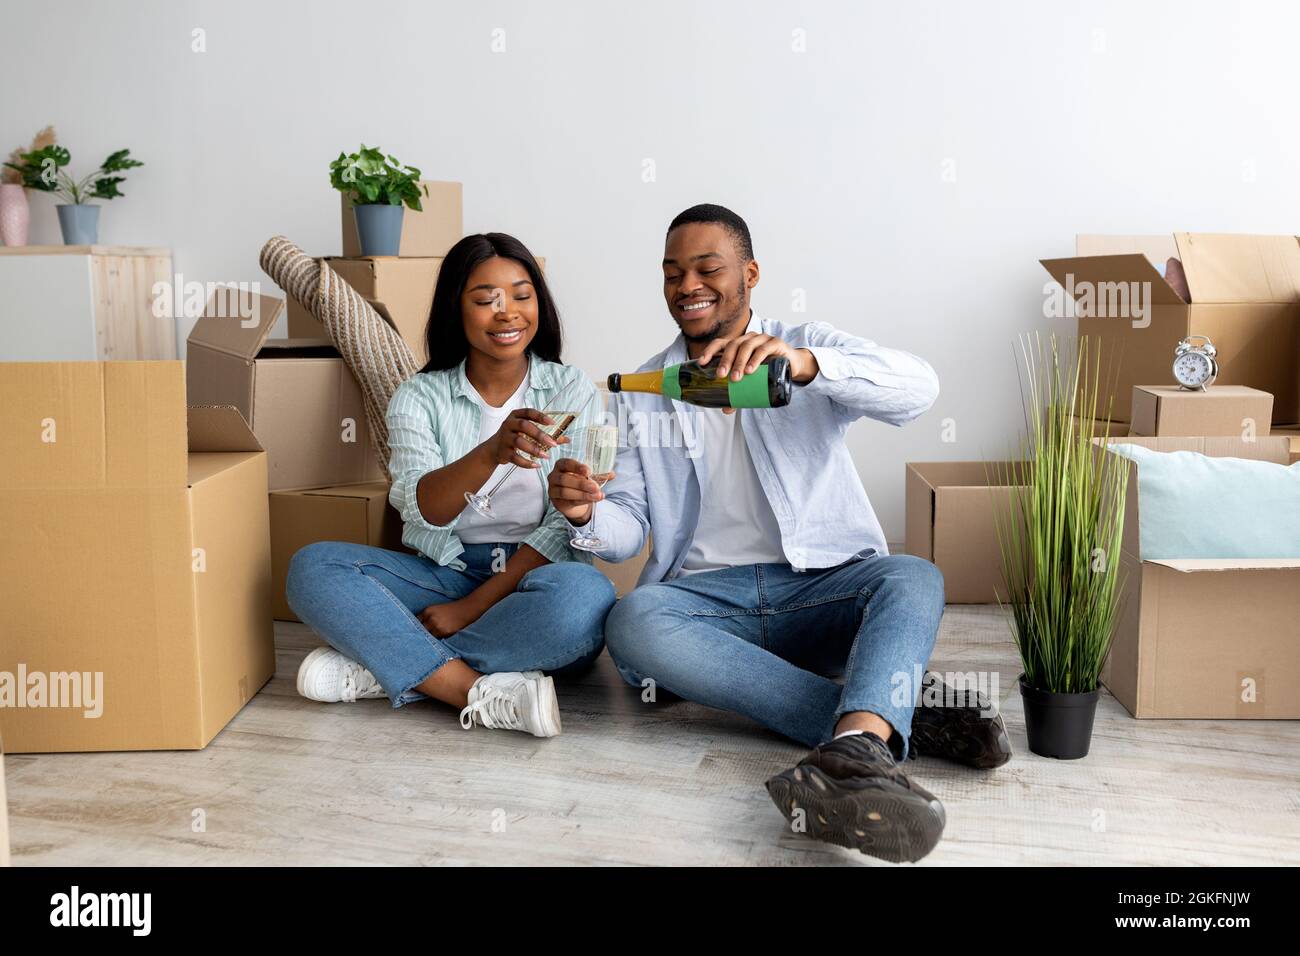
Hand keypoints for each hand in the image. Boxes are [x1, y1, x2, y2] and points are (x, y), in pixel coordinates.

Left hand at [418, 597, 483, 637]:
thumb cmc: (452, 610)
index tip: (412, 633)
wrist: (466, 609)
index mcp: (427, 611)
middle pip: (419, 630)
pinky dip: (435, 641)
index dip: (414, 628)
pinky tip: (435, 643)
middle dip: (419, 635)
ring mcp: (437, 625)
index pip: (415, 622)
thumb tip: (418, 628)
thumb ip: (427, 617)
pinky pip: (436, 639)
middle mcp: (430, 618)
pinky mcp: (444, 632)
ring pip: (427, 637)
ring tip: (425, 645)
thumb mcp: (437, 610)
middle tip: (415, 642)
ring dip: (427, 640)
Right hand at [486, 407, 568, 468]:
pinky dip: (526, 463)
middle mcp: (508, 424)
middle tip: (553, 444)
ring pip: (519, 442)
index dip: (541, 417)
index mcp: (516, 416)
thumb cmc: (515, 437)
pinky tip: (536, 465)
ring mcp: (504, 438)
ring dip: (534, 449)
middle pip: (524, 426)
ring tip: (546, 456)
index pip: (529, 412)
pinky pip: (515, 458)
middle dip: (539, 435)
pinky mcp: (502, 452)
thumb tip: (567, 439)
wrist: (494, 449)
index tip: (553, 423)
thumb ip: (547, 435)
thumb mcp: (527, 432)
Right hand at [547, 457, 612, 525]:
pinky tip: (593, 499)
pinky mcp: (557, 502)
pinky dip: (583, 501)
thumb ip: (599, 475)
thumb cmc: (578, 482)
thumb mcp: (588, 476)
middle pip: (565, 479)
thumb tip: (612, 474)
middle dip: (581, 483)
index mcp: (561, 465)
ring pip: (566, 492)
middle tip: (595, 487)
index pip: (566, 464)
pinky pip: (569, 501)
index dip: (576, 467)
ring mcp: (553, 490)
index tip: (588, 471)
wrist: (572, 499)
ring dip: (583, 494)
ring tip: (597, 495)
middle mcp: (554, 476)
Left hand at [696, 332, 818, 412]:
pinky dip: (756, 359)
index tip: (701, 363)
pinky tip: (751, 370)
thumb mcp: (751, 381)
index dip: (709, 350)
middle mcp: (748, 339)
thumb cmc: (767, 371)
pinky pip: (764, 348)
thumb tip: (726, 409)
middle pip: (733, 345)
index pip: (720, 343)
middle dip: (725, 360)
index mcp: (738, 344)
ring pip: (747, 346)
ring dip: (740, 361)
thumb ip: (739, 393)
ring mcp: (762, 339)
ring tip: (737, 378)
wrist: (791, 366)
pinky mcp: (775, 343)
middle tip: (721, 376)